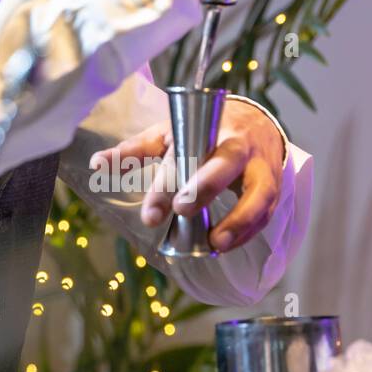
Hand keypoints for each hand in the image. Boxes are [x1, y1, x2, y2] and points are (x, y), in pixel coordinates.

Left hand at [89, 99, 286, 254]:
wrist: (257, 125)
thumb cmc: (205, 133)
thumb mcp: (169, 135)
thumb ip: (135, 151)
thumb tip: (97, 164)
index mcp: (207, 130)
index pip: (183, 157)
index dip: (165, 187)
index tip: (151, 217)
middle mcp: (237, 146)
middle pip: (224, 164)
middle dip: (204, 186)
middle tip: (182, 210)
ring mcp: (260, 168)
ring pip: (257, 193)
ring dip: (239, 220)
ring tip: (215, 243)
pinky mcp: (273, 189)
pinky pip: (265, 213)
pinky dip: (248, 231)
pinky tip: (226, 246)